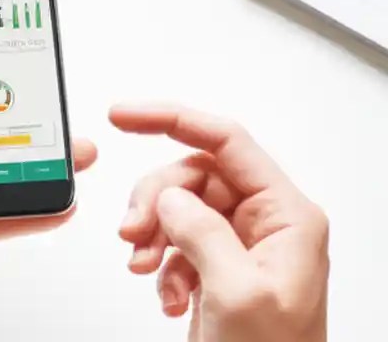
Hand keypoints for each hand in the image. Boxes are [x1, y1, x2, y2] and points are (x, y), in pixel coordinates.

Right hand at [110, 104, 328, 341]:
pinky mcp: (217, 270)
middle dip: (153, 200)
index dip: (172, 120)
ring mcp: (240, 247)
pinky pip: (174, 242)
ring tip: (143, 266)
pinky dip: (158, 263)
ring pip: (177, 208)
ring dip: (151, 234)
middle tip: (132, 233)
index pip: (226, 141)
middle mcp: (265, 224)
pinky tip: (164, 293)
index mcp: (287, 217)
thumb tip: (171, 197)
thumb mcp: (238, 293)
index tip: (123, 116)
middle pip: (192, 176)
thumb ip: (202, 232)